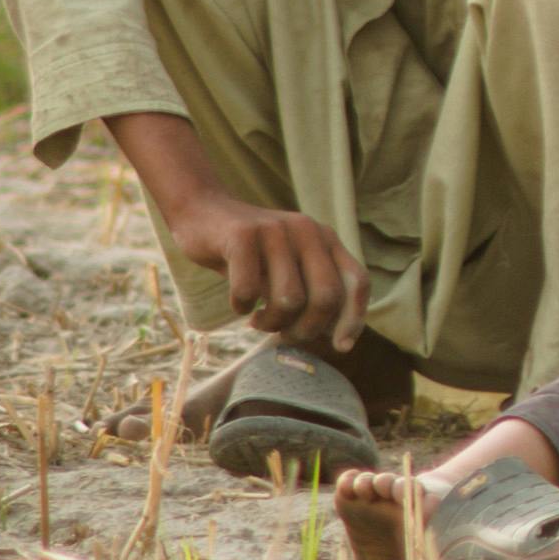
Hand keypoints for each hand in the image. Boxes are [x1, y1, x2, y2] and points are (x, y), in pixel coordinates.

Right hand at [169, 188, 368, 350]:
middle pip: (327, 297)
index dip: (353, 319)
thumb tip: (341, 340)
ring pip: (290, 300)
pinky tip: (239, 304)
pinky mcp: (243, 235)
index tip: (339, 347)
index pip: (357, 281)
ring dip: (272, 323)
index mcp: (325, 238)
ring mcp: (276, 230)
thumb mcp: (290, 268)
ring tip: (259, 319)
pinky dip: (243, 307)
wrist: (201, 212)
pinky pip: (249, 291)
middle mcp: (307, 230)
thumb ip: (316, 293)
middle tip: (284, 334)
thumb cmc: (251, 255)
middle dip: (306, 329)